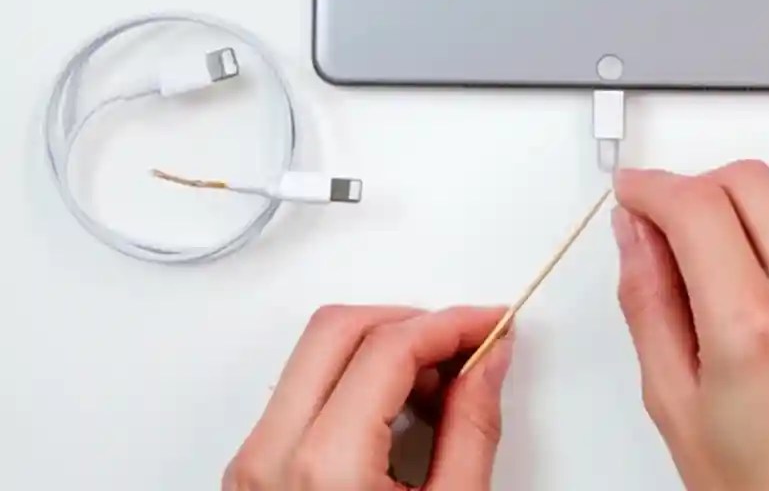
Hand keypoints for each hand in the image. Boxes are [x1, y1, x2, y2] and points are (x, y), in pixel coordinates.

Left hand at [223, 306, 513, 490]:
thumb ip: (472, 432)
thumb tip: (487, 363)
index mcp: (324, 467)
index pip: (389, 347)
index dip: (451, 323)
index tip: (489, 324)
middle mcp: (271, 457)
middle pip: (338, 329)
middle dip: (412, 323)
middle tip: (464, 344)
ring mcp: (253, 464)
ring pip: (314, 354)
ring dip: (382, 351)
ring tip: (437, 389)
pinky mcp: (252, 472)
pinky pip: (300, 393)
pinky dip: (354, 383)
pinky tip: (398, 413)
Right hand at [613, 162, 768, 490]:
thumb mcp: (676, 406)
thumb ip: (648, 304)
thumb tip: (635, 236)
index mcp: (755, 326)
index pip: (696, 205)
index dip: (651, 187)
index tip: (633, 193)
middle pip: (749, 181)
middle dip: (697, 189)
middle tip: (666, 229)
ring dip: (743, 225)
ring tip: (718, 295)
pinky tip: (768, 317)